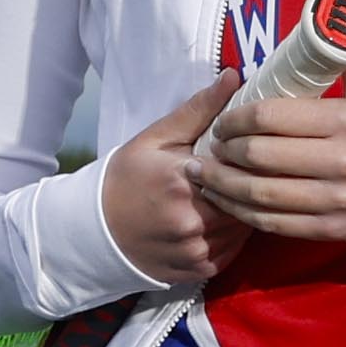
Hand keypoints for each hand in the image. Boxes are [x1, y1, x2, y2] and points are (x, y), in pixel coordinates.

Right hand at [97, 76, 250, 286]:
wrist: (96, 230)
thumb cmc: (127, 178)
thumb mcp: (156, 138)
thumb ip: (198, 109)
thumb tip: (233, 77)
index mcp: (182, 183)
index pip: (242, 168)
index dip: (250, 160)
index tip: (248, 152)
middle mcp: (192, 221)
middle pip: (248, 199)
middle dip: (249, 185)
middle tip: (241, 174)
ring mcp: (198, 250)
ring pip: (246, 226)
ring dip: (243, 210)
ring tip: (226, 196)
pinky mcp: (202, 270)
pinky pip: (235, 249)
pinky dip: (233, 234)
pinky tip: (217, 220)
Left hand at [193, 66, 345, 242]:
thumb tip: (323, 17)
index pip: (270, 118)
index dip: (235, 118)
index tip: (224, 120)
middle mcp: (343, 162)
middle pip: (259, 155)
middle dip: (225, 149)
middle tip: (213, 144)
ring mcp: (337, 200)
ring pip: (260, 193)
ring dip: (221, 183)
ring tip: (202, 173)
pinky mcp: (332, 229)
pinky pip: (273, 222)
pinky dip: (241, 211)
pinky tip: (224, 200)